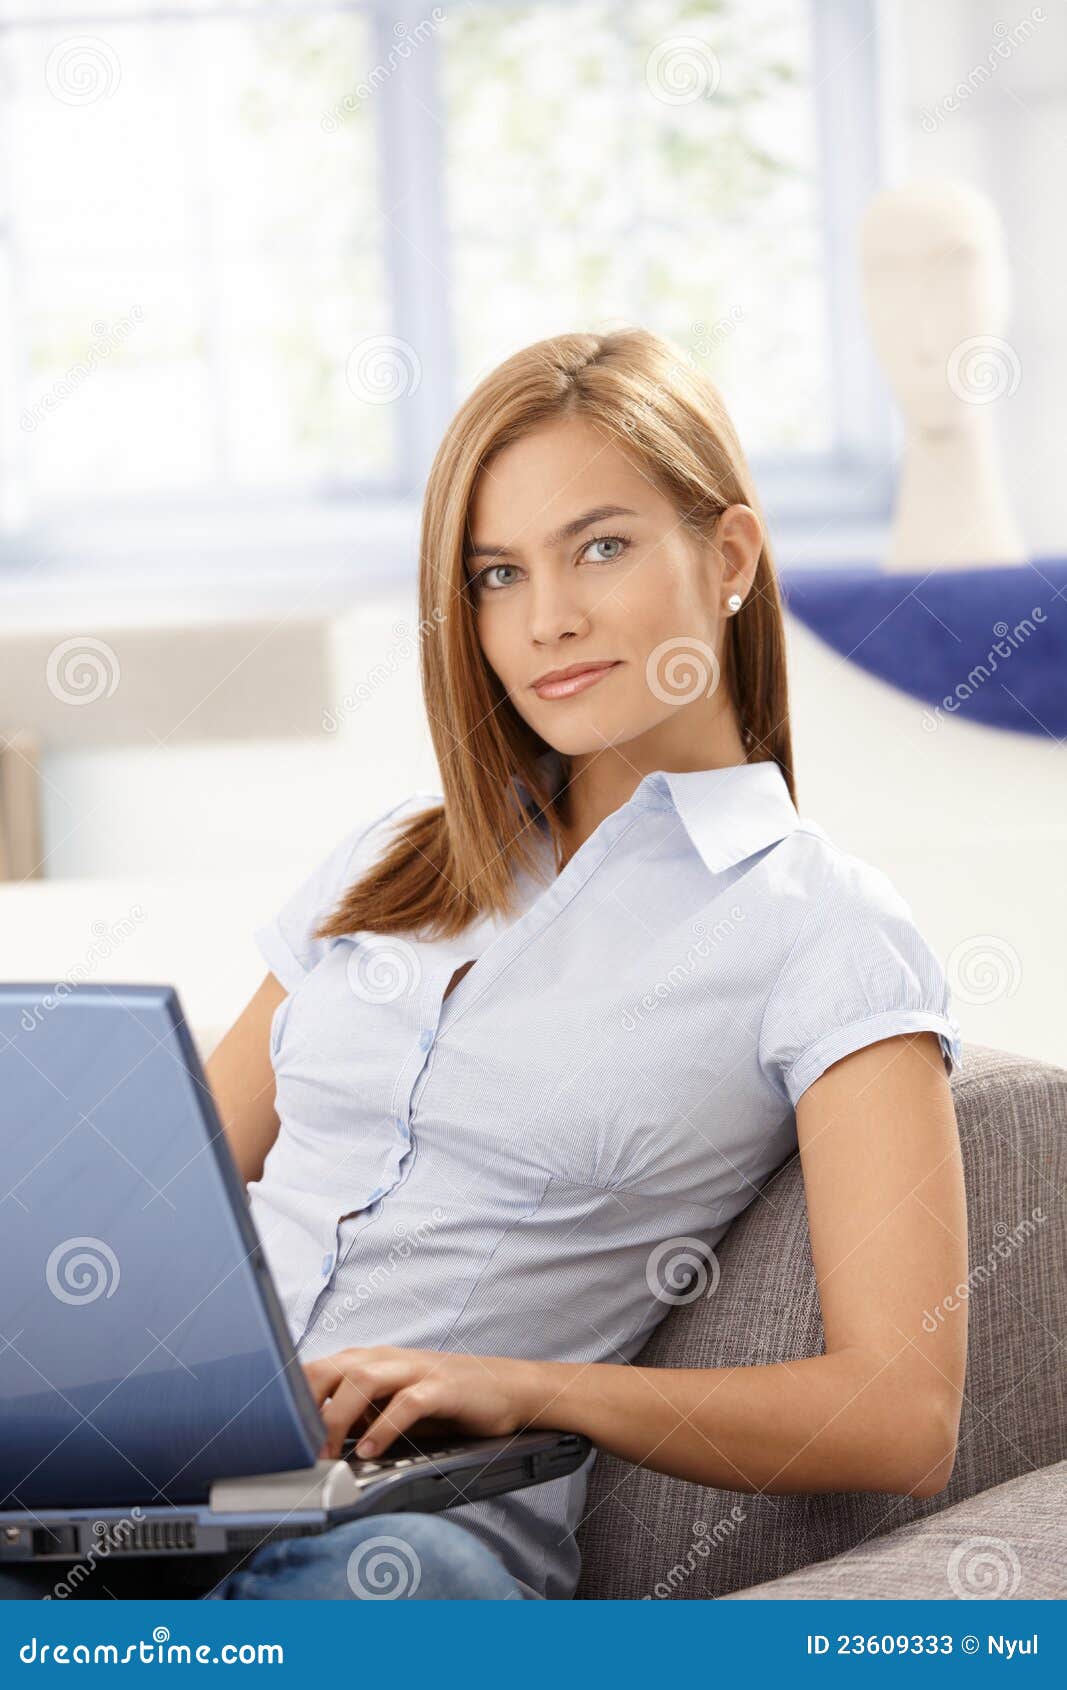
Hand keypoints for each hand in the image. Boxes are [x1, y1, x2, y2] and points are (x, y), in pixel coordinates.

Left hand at [302, 1345, 550, 1460]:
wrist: (507, 1388)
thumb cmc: (444, 1400)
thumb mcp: (391, 1405)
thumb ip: (356, 1416)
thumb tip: (312, 1444)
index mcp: (369, 1361)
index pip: (316, 1369)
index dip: (289, 1399)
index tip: (271, 1434)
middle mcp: (387, 1359)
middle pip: (332, 1368)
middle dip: (305, 1406)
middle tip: (294, 1448)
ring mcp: (415, 1369)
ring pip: (363, 1379)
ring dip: (338, 1417)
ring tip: (327, 1453)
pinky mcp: (443, 1386)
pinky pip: (408, 1402)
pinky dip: (385, 1426)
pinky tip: (372, 1450)